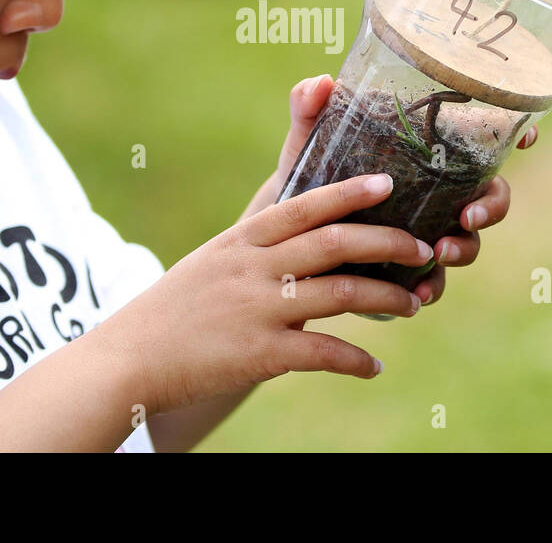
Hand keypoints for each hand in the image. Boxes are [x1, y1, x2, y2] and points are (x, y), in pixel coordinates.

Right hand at [95, 172, 436, 414]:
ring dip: (386, 298)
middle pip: (334, 242)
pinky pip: (323, 353)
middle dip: (387, 242)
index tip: (387, 183)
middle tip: (423, 247)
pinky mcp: (259, 354)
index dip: (349, 191)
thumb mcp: (213, 260)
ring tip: (414, 304)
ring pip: (340, 293)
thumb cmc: (175, 309)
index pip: (304, 204)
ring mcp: (257, 309)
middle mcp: (253, 267)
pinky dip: (355, 360)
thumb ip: (257, 245)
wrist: (129, 359)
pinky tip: (373, 367)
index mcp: (243, 239)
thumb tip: (306, 233)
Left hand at [244, 74, 538, 305]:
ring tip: (441, 252)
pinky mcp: (410, 269)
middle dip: (493, 206)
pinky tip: (416, 293)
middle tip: (470, 215)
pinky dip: (431, 287)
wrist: (281, 231)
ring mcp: (429, 231)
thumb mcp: (305, 140)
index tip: (528, 136)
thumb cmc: (304, 175)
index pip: (483, 140)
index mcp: (425, 153)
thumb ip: (308, 108)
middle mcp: (438, 192)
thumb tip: (319, 82)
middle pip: (491, 194)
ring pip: (470, 240)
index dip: (516, 134)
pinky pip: (434, 282)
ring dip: (465, 247)